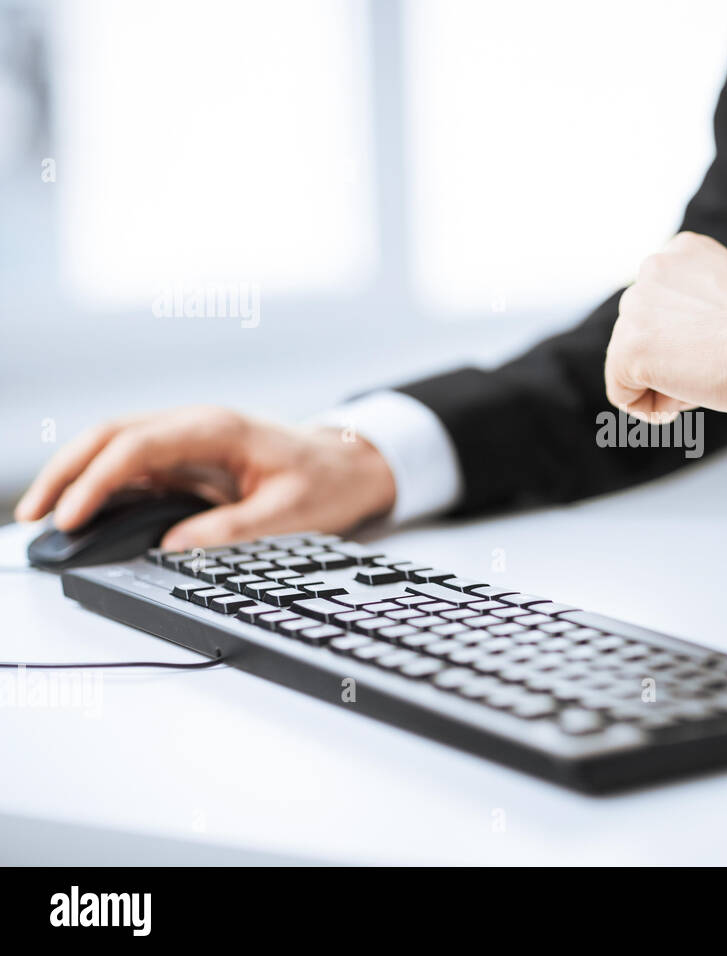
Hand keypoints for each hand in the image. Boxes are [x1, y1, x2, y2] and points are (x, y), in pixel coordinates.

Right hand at [14, 406, 396, 549]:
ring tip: (44, 518)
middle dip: (66, 471)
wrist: (352, 463)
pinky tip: (81, 513)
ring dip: (76, 476)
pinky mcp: (187, 458)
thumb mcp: (291, 512)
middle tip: (33, 516)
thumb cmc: (327, 481)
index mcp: (218, 428)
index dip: (97, 481)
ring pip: (113, 446)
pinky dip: (101, 485)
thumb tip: (174, 549)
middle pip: (110, 435)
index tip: (72, 518)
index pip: (138, 445)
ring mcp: (187, 439)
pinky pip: (133, 466)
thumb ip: (234, 530)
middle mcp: (195, 425)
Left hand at [605, 231, 726, 421]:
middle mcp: (652, 268)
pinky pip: (621, 392)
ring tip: (709, 376)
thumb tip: (679, 341)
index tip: (722, 345)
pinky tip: (688, 396)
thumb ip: (698, 306)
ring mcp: (635, 306)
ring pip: (633, 363)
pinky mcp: (628, 348)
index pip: (661, 306)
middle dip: (675, 359)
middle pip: (643, 333)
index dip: (690, 339)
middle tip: (719, 363)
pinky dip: (651, 407)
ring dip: (667, 381)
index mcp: (682, 251)